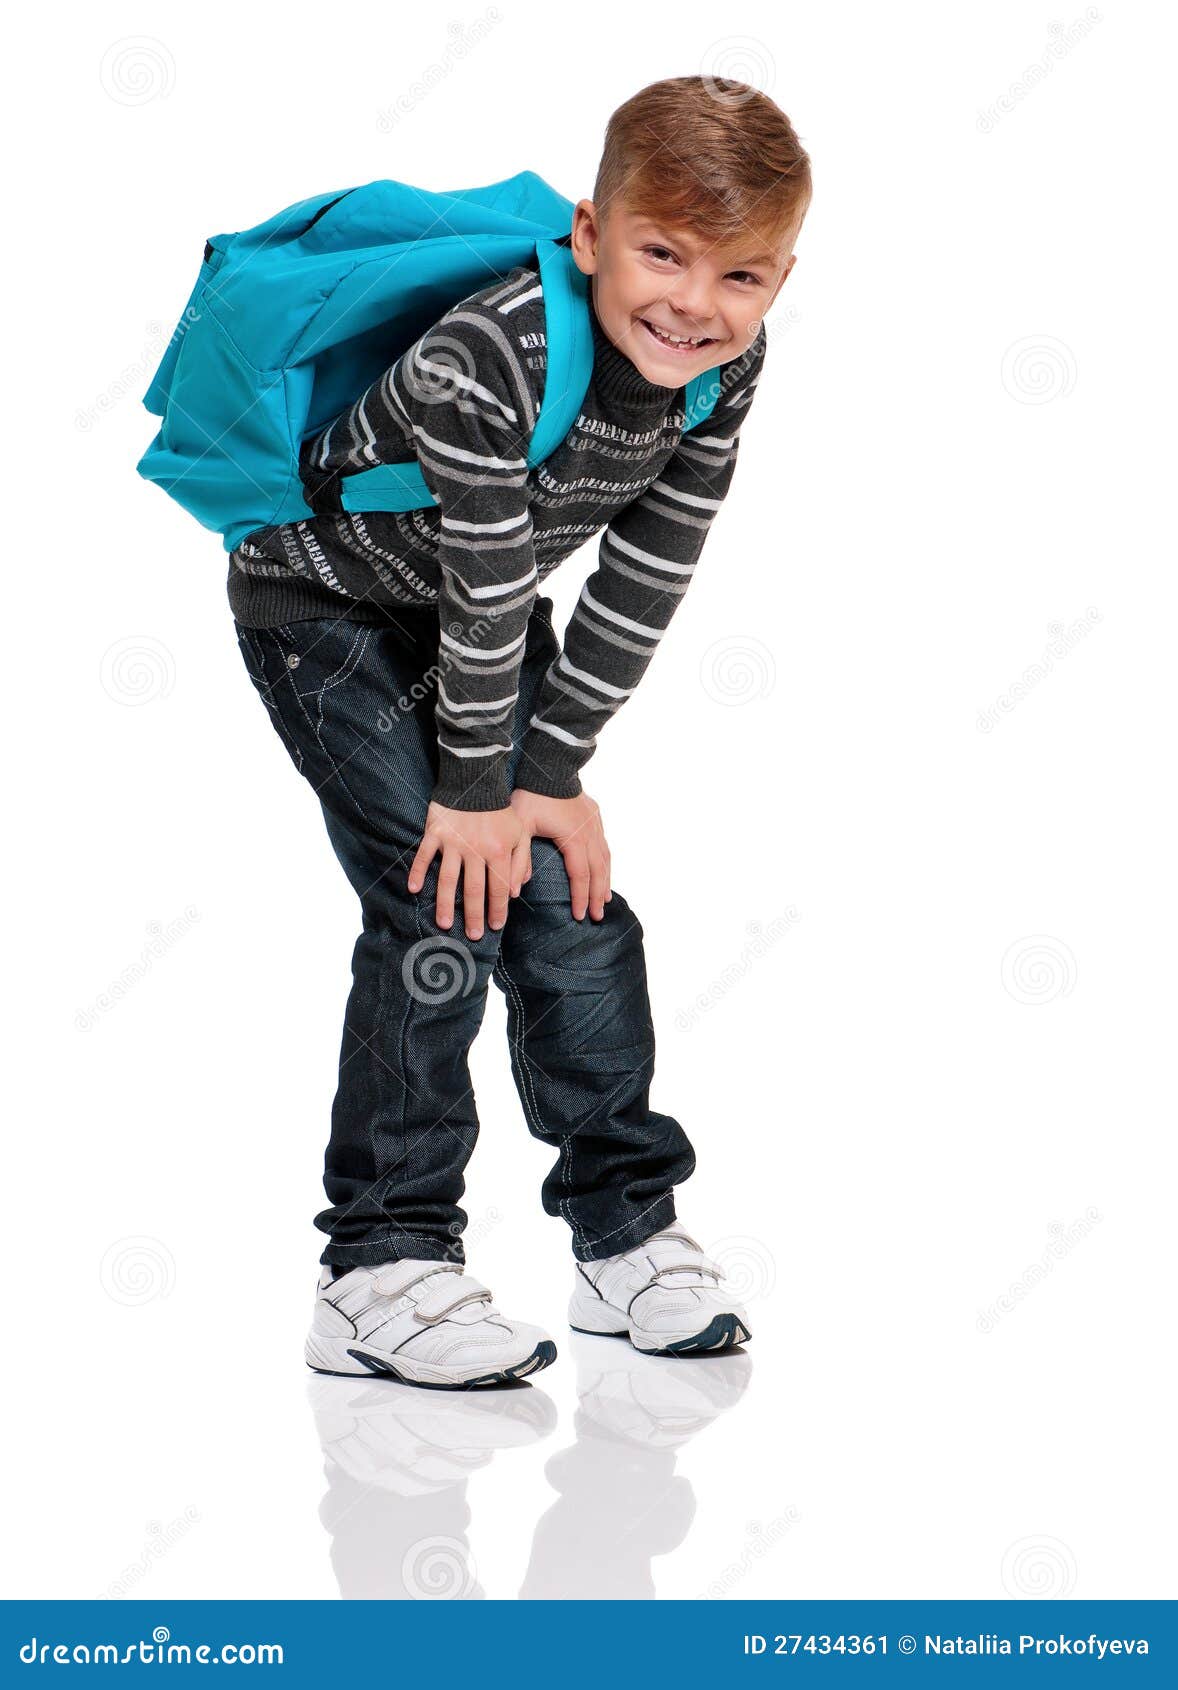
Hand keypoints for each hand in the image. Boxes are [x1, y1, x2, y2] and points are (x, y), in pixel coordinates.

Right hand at [407, 801, 532, 939]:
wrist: (476, 778)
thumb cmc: (501, 809)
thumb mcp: (520, 833)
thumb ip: (521, 862)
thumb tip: (516, 892)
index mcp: (499, 851)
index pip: (499, 888)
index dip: (497, 909)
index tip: (494, 926)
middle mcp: (476, 850)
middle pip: (474, 890)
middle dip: (473, 916)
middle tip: (472, 936)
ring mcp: (454, 842)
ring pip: (448, 879)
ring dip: (446, 904)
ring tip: (444, 924)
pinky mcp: (436, 832)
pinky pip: (424, 855)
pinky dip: (417, 871)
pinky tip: (414, 889)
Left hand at [509, 788, 611, 920]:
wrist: (549, 766)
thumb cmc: (531, 795)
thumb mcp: (520, 827)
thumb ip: (517, 859)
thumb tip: (513, 890)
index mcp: (573, 839)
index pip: (580, 876)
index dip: (581, 898)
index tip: (580, 916)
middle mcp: (589, 833)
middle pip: (598, 872)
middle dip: (597, 896)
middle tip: (597, 917)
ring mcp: (595, 824)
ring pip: (605, 859)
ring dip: (605, 881)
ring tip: (605, 900)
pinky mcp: (595, 816)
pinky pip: (604, 845)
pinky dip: (606, 862)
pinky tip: (605, 870)